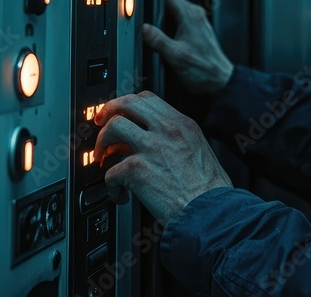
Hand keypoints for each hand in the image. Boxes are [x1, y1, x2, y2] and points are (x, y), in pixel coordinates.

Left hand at [94, 90, 231, 222]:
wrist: (210, 212)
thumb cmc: (209, 191)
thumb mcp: (199, 151)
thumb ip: (176, 140)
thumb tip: (148, 142)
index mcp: (183, 125)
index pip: (148, 99)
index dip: (127, 105)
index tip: (119, 114)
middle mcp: (167, 130)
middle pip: (128, 103)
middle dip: (108, 111)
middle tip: (100, 124)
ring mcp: (151, 147)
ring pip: (113, 127)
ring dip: (102, 144)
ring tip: (103, 160)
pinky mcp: (137, 170)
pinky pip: (110, 171)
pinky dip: (112, 186)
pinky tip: (121, 195)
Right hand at [143, 0, 233, 94]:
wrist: (219, 80)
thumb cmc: (203, 69)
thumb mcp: (176, 56)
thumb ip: (159, 40)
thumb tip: (145, 28)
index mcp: (190, 15)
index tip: (139, 3)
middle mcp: (195, 14)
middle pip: (168, 2)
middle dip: (154, 9)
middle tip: (144, 23)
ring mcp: (196, 21)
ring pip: (172, 12)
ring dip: (161, 20)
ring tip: (154, 34)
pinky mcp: (196, 30)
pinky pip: (177, 21)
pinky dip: (168, 28)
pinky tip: (165, 41)